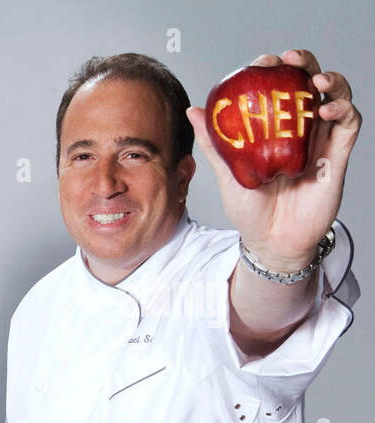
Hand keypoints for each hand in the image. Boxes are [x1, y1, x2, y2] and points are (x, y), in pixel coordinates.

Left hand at [188, 49, 360, 270]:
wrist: (271, 242)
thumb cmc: (250, 209)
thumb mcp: (227, 173)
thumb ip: (214, 143)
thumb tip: (194, 109)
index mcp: (274, 127)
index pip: (278, 87)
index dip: (274, 69)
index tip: (262, 63)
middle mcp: (300, 128)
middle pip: (310, 83)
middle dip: (304, 64)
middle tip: (290, 60)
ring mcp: (321, 139)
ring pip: (336, 96)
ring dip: (331, 81)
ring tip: (316, 80)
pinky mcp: (338, 155)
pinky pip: (349, 124)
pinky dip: (343, 110)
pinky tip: (327, 110)